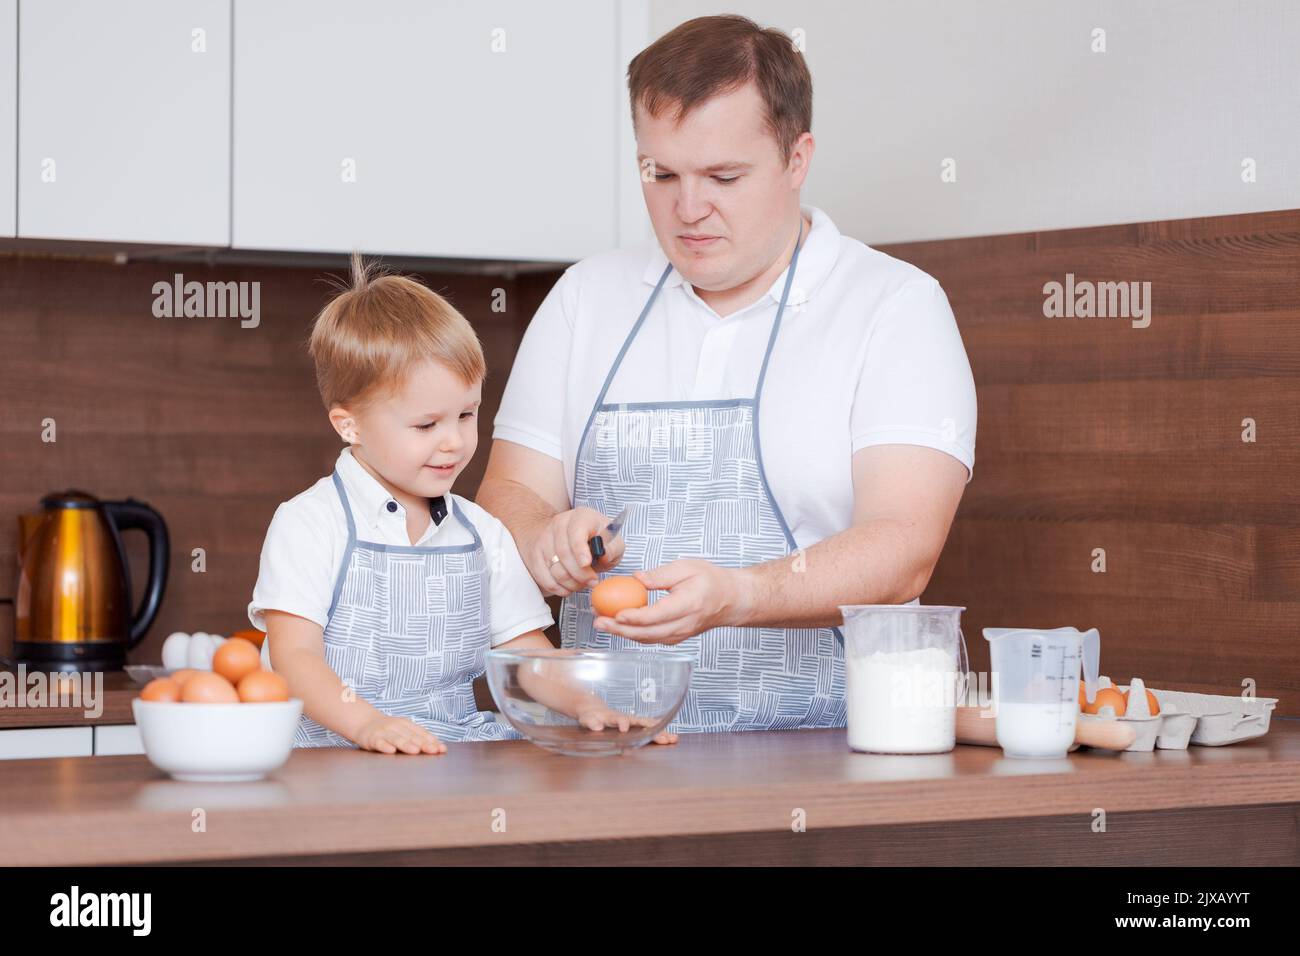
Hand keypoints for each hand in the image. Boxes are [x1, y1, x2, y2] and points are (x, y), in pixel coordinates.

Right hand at [354, 715, 445, 754]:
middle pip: (411, 736)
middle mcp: (397, 727)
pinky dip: (385, 746)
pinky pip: (379, 743)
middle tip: (433, 750)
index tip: (441, 749)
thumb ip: (419, 738)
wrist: (364, 723)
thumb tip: (440, 748)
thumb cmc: (390, 730)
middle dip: (423, 744)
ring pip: (397, 739)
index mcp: (407, 724)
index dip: (431, 741)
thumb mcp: (404, 730)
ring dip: (406, 745)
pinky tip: (391, 751)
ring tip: (415, 751)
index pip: (421, 733)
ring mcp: (384, 732)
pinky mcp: (372, 739)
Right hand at [524, 507, 624, 596]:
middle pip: (564, 553)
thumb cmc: (597, 540)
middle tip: (592, 582)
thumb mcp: (613, 541)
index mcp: (581, 516)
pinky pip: (543, 577)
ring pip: (554, 568)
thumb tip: (604, 555)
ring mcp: (544, 539)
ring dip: (571, 583)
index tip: (587, 564)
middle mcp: (559, 524)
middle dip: (580, 574)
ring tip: (582, 584)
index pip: (576, 532)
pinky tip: (568, 588)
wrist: (570, 535)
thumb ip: (613, 548)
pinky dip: (557, 588)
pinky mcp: (535, 554)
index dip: (580, 550)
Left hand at [574, 701, 678, 745]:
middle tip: (664, 738)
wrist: (595, 709)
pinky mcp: (636, 726)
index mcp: (614, 716)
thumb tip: (597, 727)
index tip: (625, 728)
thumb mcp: (587, 718)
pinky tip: (671, 737)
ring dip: (661, 732)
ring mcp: (633, 721)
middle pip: (642, 723)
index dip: (623, 723)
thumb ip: (591, 722)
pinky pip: (649, 728)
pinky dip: (660, 732)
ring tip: (673, 738)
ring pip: (649, 725)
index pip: (620, 719)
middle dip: (653, 730)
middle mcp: (627, 718)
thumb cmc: (591, 716)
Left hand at [593, 559, 752, 644]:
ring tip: (602, 623)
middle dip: (620, 629)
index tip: (616, 612)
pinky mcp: (676, 637)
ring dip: (623, 634)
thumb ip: (660, 575)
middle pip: (648, 633)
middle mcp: (684, 624)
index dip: (635, 617)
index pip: (657, 615)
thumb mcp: (687, 567)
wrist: (731, 599)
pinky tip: (619, 627)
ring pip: (648, 640)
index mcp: (688, 604)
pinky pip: (652, 639)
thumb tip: (636, 579)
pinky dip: (634, 635)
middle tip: (599, 621)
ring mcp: (681, 634)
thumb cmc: (711, 580)